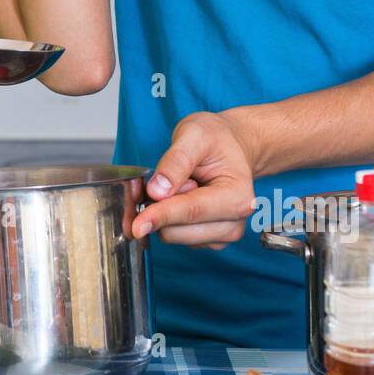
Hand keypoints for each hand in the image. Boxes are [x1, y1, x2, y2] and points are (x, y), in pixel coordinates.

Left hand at [131, 112, 258, 247]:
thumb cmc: (216, 139)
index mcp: (237, 197)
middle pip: (178, 230)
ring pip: (171, 235)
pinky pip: (173, 235)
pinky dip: (165, 218)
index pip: (192, 211)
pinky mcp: (207, 240)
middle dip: (157, 208)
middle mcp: (233, 222)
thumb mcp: (195, 134)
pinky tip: (177, 197)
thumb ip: (177, 161)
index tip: (137, 225)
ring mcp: (222, 233)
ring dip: (161, 212)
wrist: (227, 145)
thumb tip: (158, 191)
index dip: (161, 216)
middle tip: (162, 178)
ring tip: (178, 184)